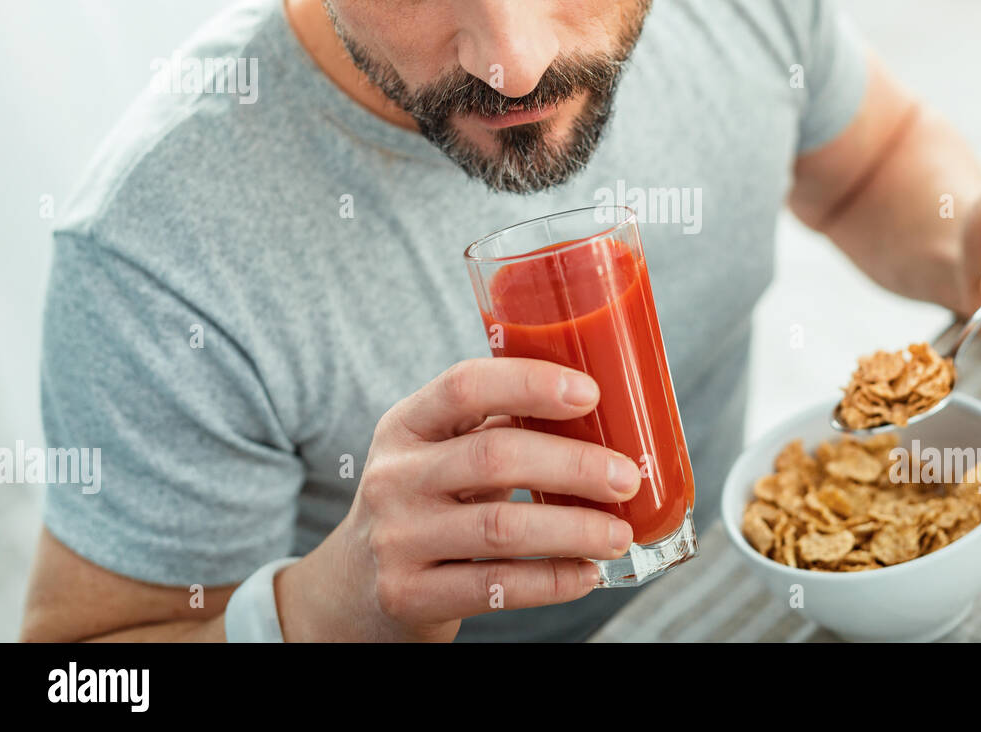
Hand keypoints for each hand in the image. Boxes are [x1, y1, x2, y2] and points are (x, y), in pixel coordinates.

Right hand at [274, 358, 641, 640]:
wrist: (353, 586)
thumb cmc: (427, 502)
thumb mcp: (442, 453)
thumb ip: (501, 427)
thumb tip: (606, 416)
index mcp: (407, 425)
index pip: (465, 386)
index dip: (530, 384)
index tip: (590, 393)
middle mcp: (395, 477)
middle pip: (494, 457)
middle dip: (574, 466)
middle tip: (627, 478)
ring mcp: (396, 539)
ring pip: (500, 529)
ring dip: (573, 530)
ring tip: (619, 533)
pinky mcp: (407, 595)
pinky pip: (494, 587)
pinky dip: (551, 581)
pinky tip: (586, 574)